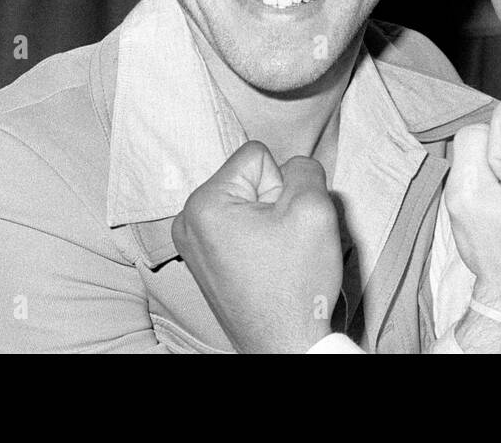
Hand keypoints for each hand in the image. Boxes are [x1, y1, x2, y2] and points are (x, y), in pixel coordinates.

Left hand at [171, 142, 342, 352]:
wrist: (285, 345)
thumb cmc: (295, 285)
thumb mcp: (314, 209)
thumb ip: (305, 169)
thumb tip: (293, 168)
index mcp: (204, 203)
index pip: (257, 156)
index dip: (282, 184)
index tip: (283, 223)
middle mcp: (187, 220)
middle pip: (248, 179)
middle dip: (274, 202)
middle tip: (283, 242)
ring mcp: (191, 244)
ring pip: (247, 203)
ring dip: (269, 222)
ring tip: (276, 257)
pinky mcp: (203, 261)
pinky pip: (238, 227)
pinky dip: (257, 240)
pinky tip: (266, 267)